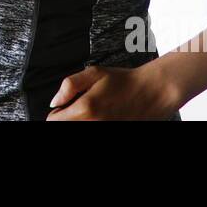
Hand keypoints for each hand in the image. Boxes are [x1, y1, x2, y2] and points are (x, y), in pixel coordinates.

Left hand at [46, 63, 181, 120]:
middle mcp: (93, 124)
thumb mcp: (94, 73)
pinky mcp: (113, 132)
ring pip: (78, 131)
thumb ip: (69, 85)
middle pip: (64, 128)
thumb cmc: (125, 82)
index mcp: (85, 109)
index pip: (54, 121)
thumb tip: (55, 101)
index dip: (57, 113)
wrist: (152, 92)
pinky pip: (93, 133)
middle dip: (67, 119)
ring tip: (91, 114)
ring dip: (79, 122)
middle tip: (78, 109)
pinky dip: (93, 124)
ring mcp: (103, 130)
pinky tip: (99, 118)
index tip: (65, 106)